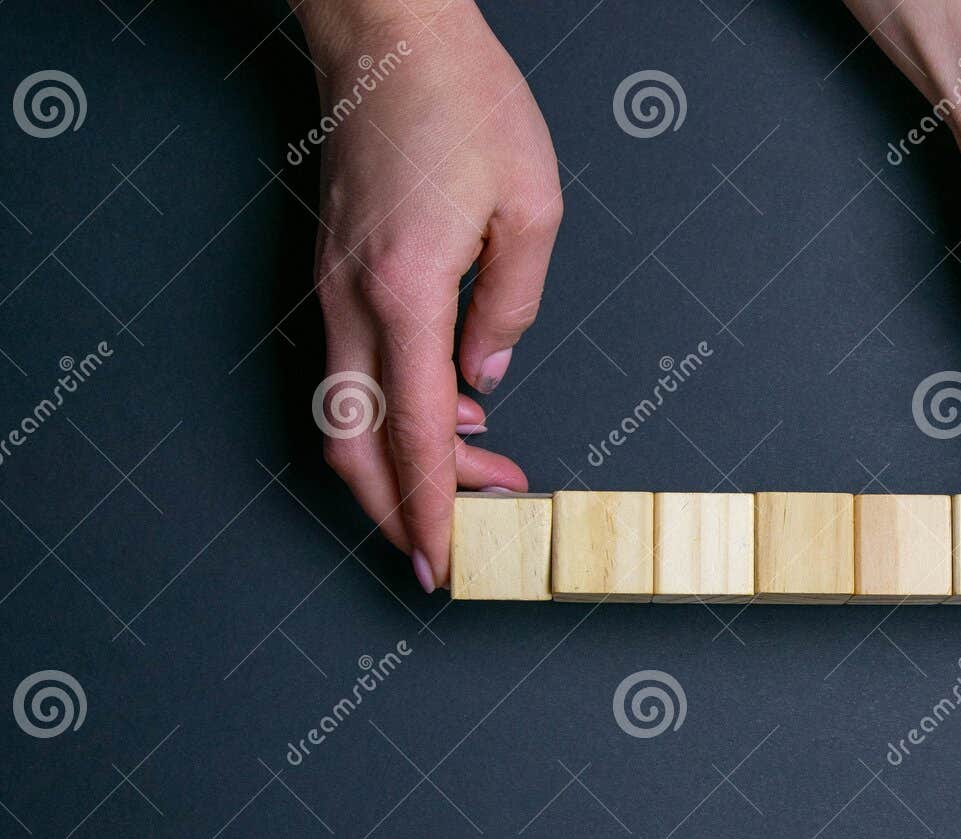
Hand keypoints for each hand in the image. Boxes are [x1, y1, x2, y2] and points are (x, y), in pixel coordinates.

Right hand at [296, 0, 561, 590]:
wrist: (389, 33)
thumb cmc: (463, 104)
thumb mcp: (531, 209)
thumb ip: (510, 309)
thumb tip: (483, 385)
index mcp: (403, 290)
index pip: (411, 436)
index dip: (430, 513)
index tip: (445, 566)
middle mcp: (352, 299)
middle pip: (356, 447)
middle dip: (401, 513)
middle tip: (456, 552)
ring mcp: (332, 287)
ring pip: (349, 416)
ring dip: (404, 465)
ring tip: (482, 483)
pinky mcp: (335, 273)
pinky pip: (356, 370)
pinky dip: (395, 415)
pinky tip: (453, 418)